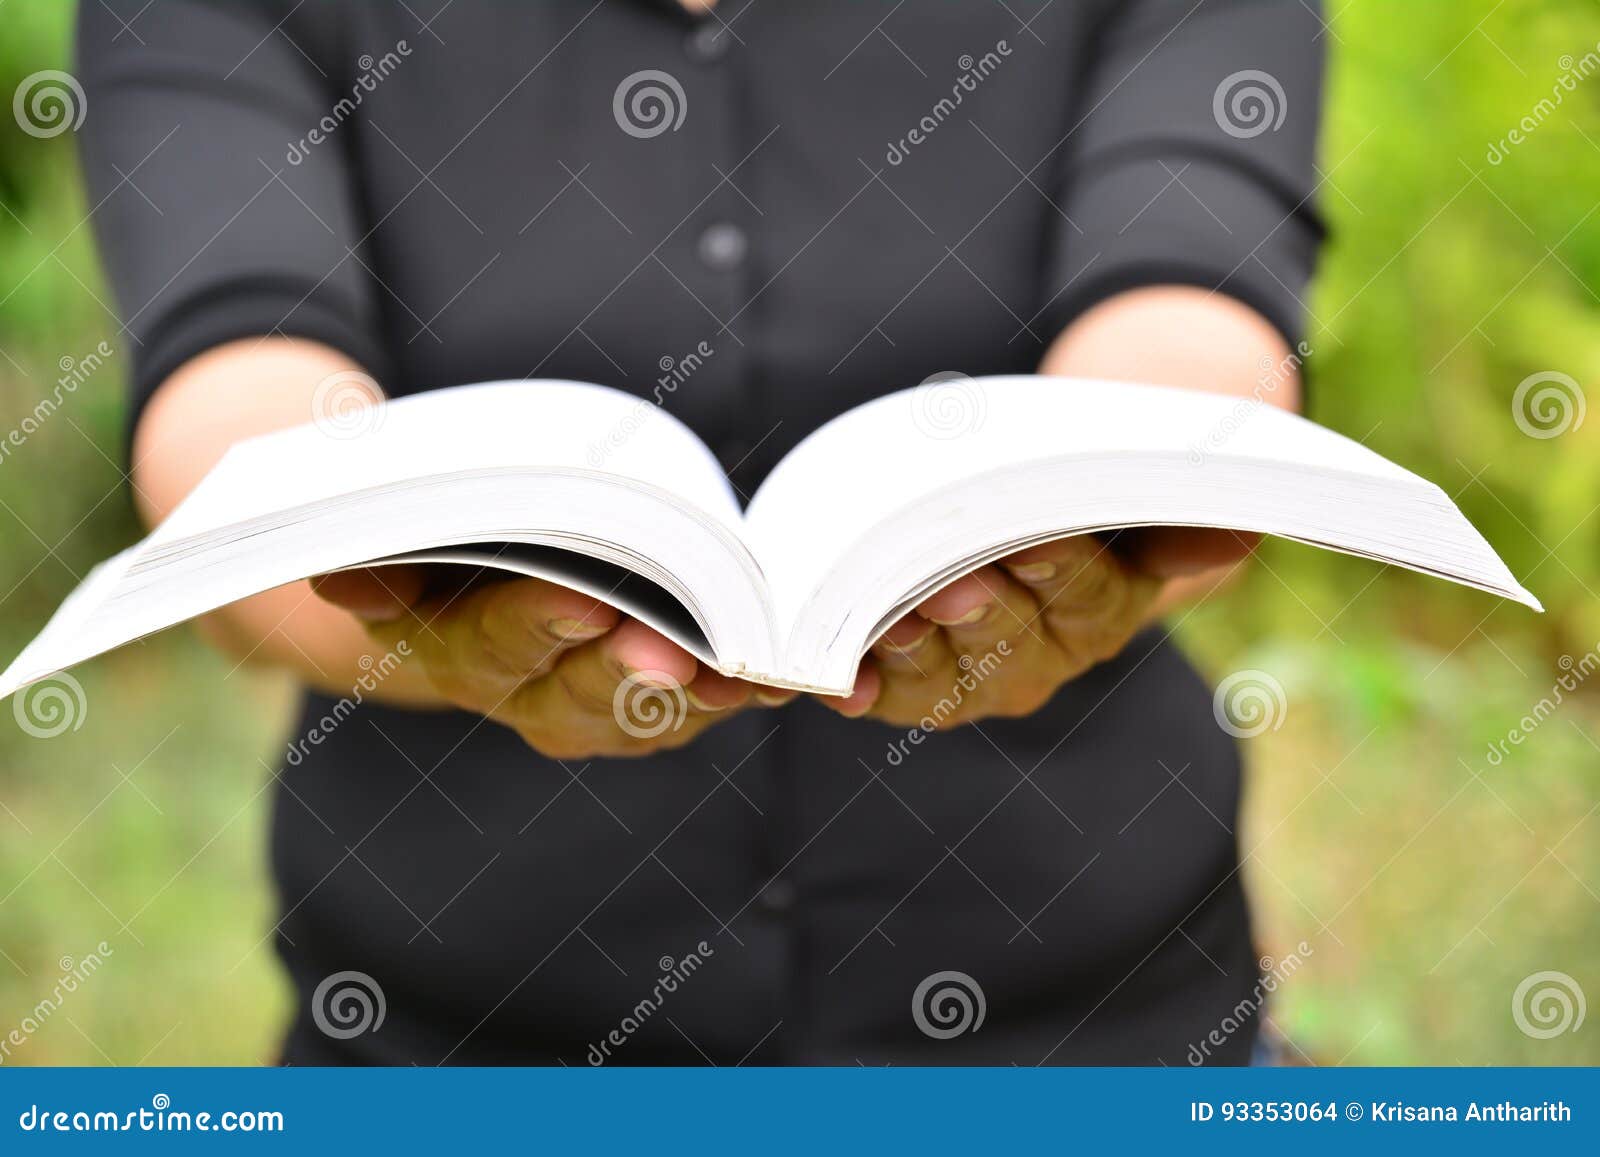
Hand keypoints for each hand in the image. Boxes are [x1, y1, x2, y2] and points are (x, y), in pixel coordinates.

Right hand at [312, 567, 792, 757]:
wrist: (461, 596)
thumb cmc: (430, 546)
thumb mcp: (385, 546)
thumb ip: (371, 560)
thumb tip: (350, 581)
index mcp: (455, 653)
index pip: (497, 643)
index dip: (539, 623)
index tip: (584, 601)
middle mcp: (528, 697)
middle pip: (584, 695)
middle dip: (632, 673)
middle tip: (675, 653)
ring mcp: (598, 708)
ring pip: (653, 714)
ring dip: (702, 693)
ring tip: (746, 670)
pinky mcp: (657, 703)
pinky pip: (703, 704)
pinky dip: (744, 690)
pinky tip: (783, 672)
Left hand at [818, 528, 1256, 727]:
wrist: (1011, 538)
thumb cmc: (1067, 506)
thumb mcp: (1121, 504)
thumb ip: (1169, 520)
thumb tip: (1237, 535)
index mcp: (1098, 614)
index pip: (1086, 592)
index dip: (1060, 567)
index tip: (1036, 539)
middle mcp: (1036, 660)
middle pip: (1007, 636)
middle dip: (978, 610)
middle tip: (950, 586)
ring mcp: (969, 682)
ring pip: (941, 673)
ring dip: (913, 650)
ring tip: (889, 622)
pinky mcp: (905, 688)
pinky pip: (881, 695)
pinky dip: (859, 690)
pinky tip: (838, 684)